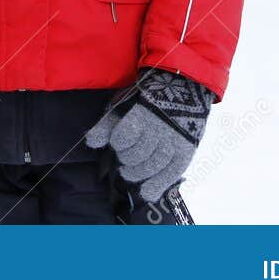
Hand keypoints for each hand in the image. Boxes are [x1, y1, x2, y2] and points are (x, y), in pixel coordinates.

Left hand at [85, 67, 213, 202]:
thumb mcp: (125, 103)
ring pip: (153, 166)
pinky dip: (158, 185)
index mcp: (144, 114)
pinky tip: (146, 192)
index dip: (117, 143)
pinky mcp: (186, 150)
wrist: (183, 86)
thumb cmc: (146, 95)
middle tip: (124, 159)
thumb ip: (108, 123)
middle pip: (137, 155)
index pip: (124, 137)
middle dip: (127, 159)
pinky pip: (172, 173)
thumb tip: (92, 142)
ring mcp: (175, 141)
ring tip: (129, 171)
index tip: (117, 143)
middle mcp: (160, 129)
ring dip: (137, 172)